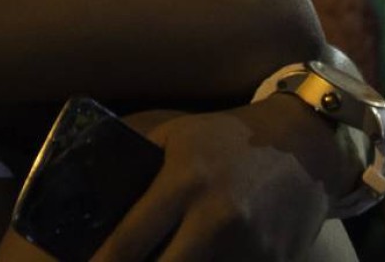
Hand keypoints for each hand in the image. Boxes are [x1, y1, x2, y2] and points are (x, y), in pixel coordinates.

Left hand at [92, 101, 331, 261]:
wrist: (302, 146)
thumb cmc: (225, 139)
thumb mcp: (175, 135)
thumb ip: (134, 159)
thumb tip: (83, 183)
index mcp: (184, 181)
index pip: (131, 238)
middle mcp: (216, 217)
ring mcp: (250, 246)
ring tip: (163, 258)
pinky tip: (201, 259)